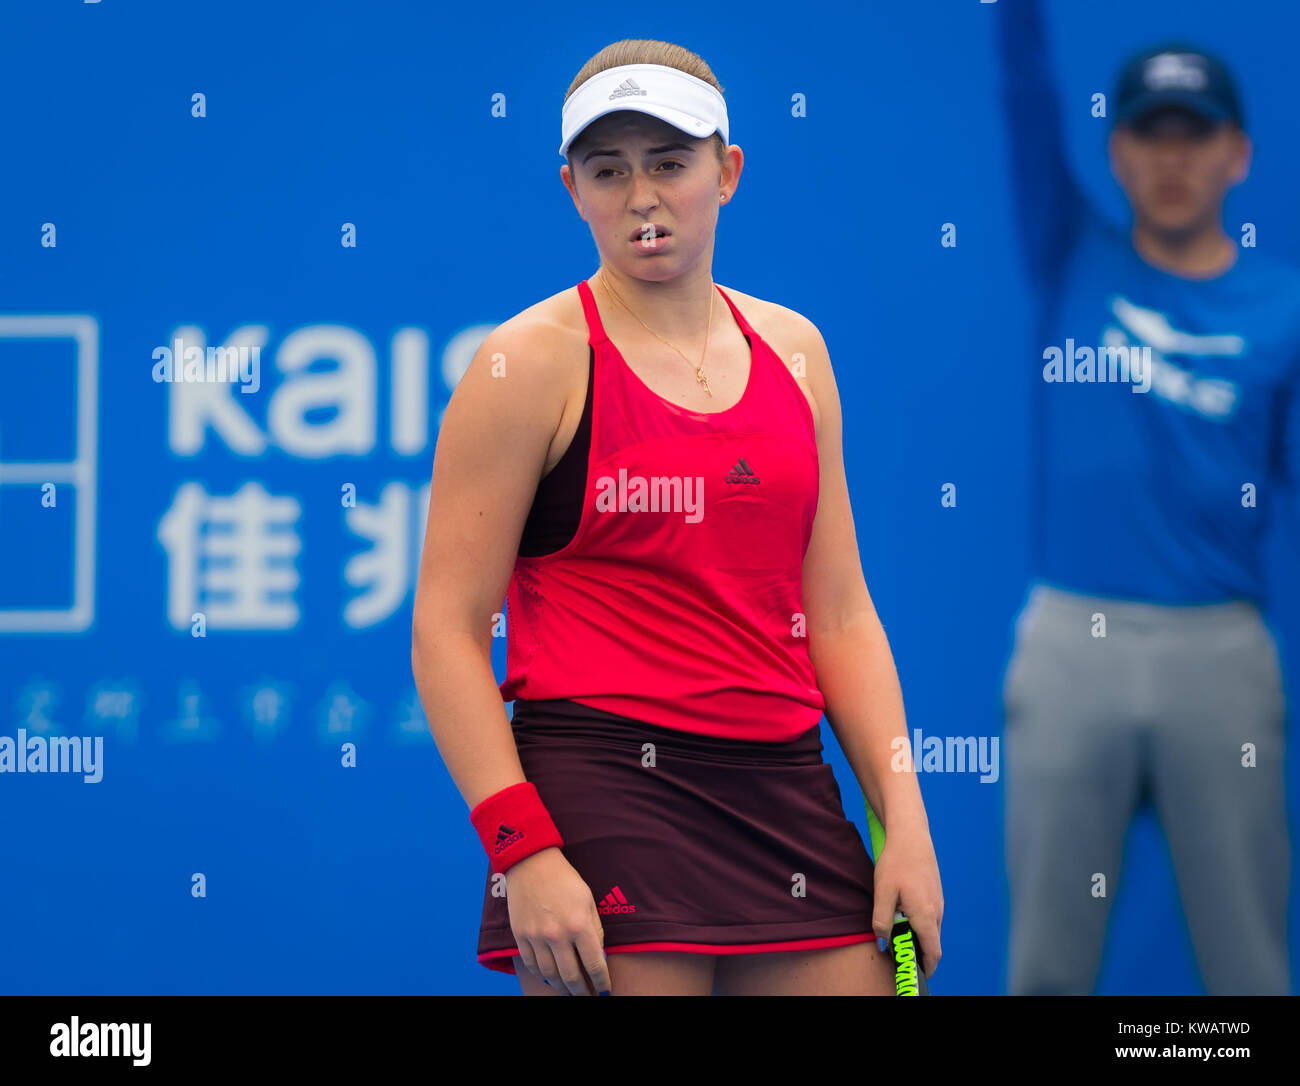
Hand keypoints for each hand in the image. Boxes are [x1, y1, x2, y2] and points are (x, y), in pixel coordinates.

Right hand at [504, 847, 612, 994]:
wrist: (531, 863)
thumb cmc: (565, 880)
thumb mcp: (589, 901)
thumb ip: (595, 930)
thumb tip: (598, 957)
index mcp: (579, 925)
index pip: (594, 965)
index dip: (602, 982)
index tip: (606, 991)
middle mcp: (557, 935)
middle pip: (571, 977)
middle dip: (582, 992)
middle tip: (588, 997)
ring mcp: (536, 937)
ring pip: (550, 976)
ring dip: (562, 988)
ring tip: (569, 992)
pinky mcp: (521, 936)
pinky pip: (532, 965)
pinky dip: (542, 977)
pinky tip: (550, 979)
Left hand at [870, 822, 942, 979]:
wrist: (911, 834)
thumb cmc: (896, 862)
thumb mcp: (883, 892)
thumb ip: (882, 921)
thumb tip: (883, 941)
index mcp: (926, 915)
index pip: (933, 952)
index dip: (926, 967)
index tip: (915, 974)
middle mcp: (937, 911)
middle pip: (932, 943)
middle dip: (917, 952)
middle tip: (897, 954)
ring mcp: (938, 901)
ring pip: (929, 928)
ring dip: (916, 935)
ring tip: (895, 932)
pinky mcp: (935, 893)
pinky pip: (929, 916)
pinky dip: (918, 922)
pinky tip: (900, 912)